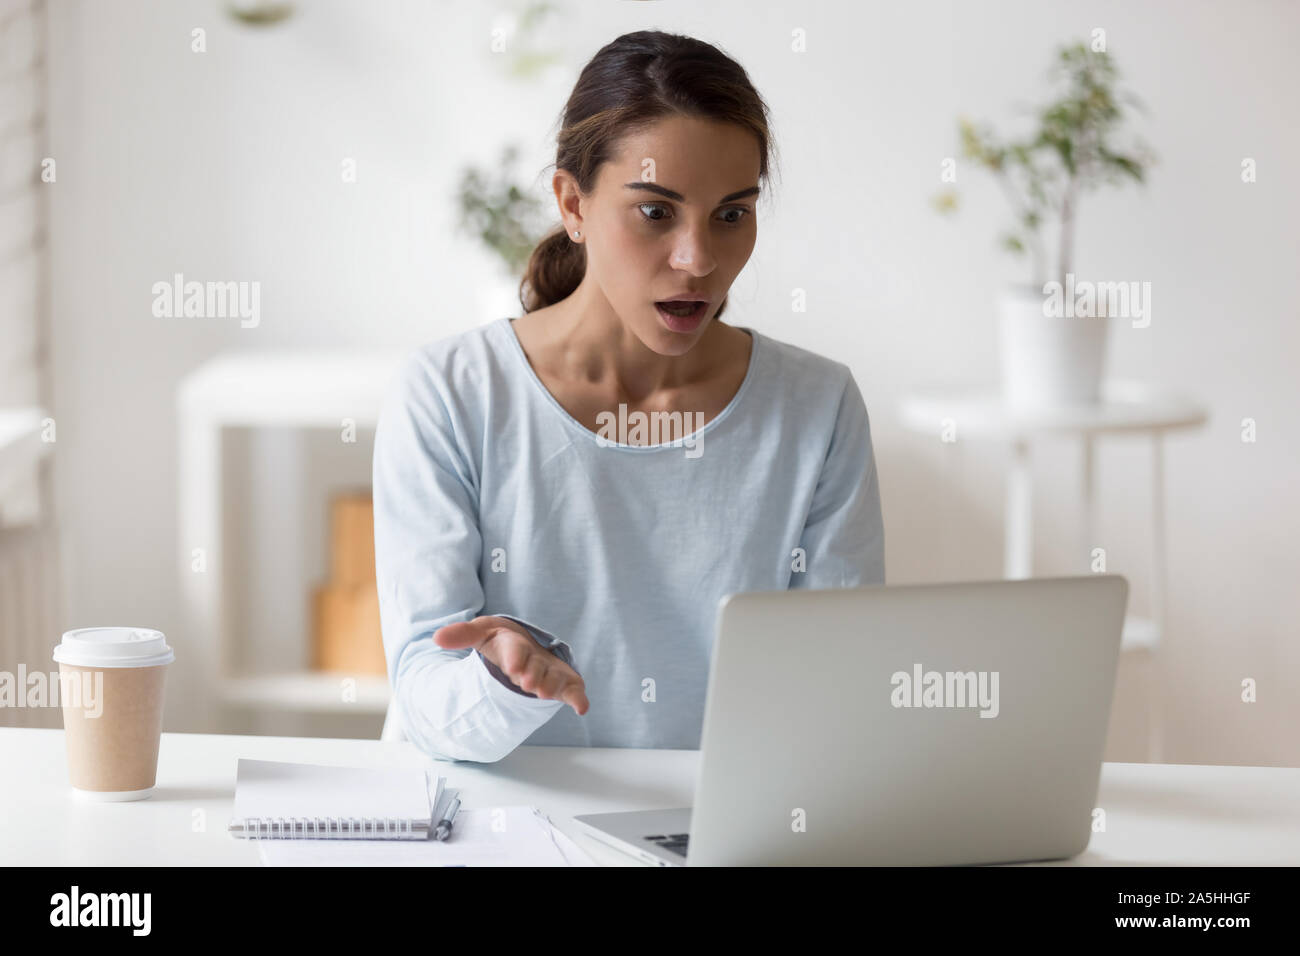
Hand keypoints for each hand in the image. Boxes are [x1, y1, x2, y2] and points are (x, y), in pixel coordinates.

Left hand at [434, 616, 588, 715]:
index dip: (515, 656)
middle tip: (525, 683)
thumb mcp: (481, 633)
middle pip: (534, 666)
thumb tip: (436, 638)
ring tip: (542, 693)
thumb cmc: (502, 642)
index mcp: (514, 644)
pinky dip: (579, 698)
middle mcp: (535, 657)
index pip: (514, 648)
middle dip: (531, 674)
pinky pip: (573, 690)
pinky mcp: (563, 683)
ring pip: (553, 679)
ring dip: (550, 686)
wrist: (526, 644)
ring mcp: (549, 671)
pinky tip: (581, 708)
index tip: (512, 666)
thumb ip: (461, 635)